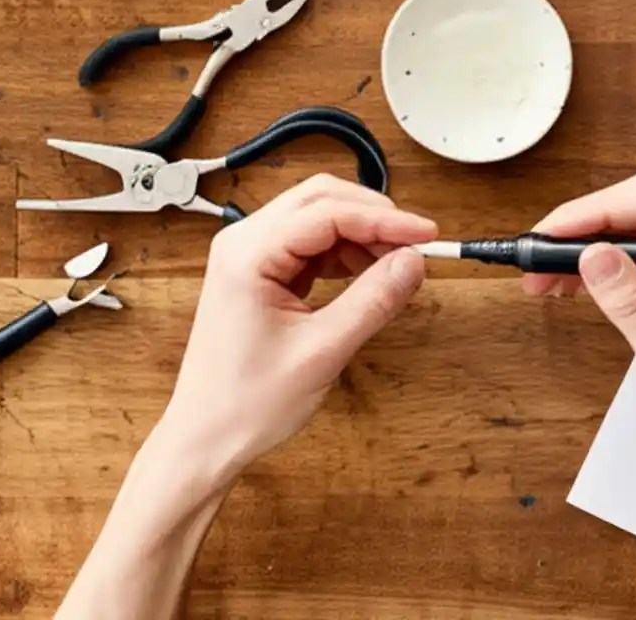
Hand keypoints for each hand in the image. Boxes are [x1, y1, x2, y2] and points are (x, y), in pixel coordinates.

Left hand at [159, 174, 437, 477]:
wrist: (207, 436)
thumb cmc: (246, 402)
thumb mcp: (323, 351)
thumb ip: (373, 301)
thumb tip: (413, 263)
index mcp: (248, 255)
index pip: (328, 212)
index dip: (385, 220)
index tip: (427, 234)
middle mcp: (244, 243)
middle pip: (322, 200)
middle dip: (374, 218)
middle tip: (417, 245)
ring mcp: (251, 257)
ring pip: (320, 219)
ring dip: (363, 236)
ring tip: (398, 267)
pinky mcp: (263, 274)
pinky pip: (313, 246)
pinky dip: (347, 254)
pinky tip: (372, 276)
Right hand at [524, 174, 635, 468]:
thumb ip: (631, 302)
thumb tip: (591, 254)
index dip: (595, 212)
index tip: (550, 235)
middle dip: (583, 228)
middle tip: (535, 257)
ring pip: (631, 236)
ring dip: (583, 250)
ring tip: (538, 276)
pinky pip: (634, 263)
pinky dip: (598, 271)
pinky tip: (565, 284)